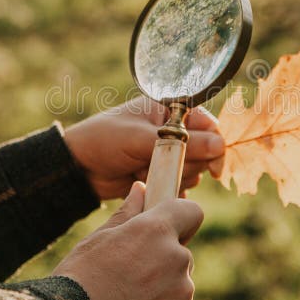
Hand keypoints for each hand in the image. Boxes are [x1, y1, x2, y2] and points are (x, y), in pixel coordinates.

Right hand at [53, 182, 202, 299]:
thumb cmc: (78, 282)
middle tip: (129, 279)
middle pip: (180, 254)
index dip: (179, 220)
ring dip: (162, 292)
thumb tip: (140, 190)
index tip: (167, 231)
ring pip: (179, 285)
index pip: (191, 212)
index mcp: (155, 231)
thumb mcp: (97, 241)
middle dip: (162, 262)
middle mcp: (176, 258)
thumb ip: (127, 214)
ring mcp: (183, 293)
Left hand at [64, 97, 224, 199]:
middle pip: (205, 151)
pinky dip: (169, 189)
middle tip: (156, 163)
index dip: (215, 146)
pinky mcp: (162, 173)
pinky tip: (148, 185)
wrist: (79, 169)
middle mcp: (174, 130)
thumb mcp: (139, 138)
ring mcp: (168, 153)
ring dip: (172, 176)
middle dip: (185, 163)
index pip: (207, 126)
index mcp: (169, 110)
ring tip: (142, 170)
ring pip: (194, 170)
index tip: (214, 168)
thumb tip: (220, 145)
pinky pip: (181, 184)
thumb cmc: (103, 140)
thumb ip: (180, 143)